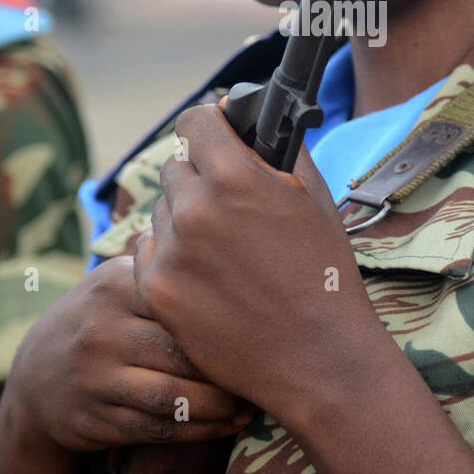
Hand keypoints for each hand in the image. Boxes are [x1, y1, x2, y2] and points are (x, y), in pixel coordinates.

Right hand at [7, 255, 255, 453]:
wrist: (36, 375)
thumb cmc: (101, 319)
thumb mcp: (118, 282)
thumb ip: (164, 266)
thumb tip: (234, 238)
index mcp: (115, 286)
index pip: (180, 299)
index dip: (226, 316)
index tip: (264, 323)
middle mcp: (101, 331)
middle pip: (181, 352)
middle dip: (228, 366)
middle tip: (266, 370)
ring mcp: (95, 378)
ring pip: (173, 397)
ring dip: (220, 406)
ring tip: (250, 404)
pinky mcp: (95, 419)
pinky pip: (158, 428)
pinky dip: (200, 431)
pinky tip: (228, 424)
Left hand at [133, 102, 387, 427]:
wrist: (318, 358)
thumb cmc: (325, 274)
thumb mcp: (315, 197)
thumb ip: (278, 147)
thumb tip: (247, 115)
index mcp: (234, 177)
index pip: (194, 122)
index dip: (210, 126)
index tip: (218, 137)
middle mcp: (193, 209)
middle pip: (175, 167)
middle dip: (201, 176)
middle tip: (231, 204)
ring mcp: (171, 253)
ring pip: (162, 211)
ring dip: (185, 218)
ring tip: (226, 249)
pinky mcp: (157, 291)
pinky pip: (149, 251)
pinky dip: (172, 255)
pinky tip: (207, 274)